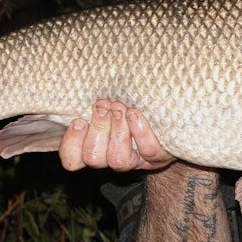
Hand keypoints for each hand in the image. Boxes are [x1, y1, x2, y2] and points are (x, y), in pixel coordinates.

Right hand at [58, 99, 173, 171]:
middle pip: (93, 158)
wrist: (169, 114)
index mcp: (96, 148)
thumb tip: (78, 80)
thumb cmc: (130, 102)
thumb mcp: (108, 101)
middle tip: (103, 106)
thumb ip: (93, 101)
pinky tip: (135, 114)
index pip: (73, 161)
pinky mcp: (158, 157)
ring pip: (118, 160)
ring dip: (117, 131)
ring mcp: (136, 161)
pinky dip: (140, 131)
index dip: (72, 144)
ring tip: (120, 109)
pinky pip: (148, 150)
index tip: (80, 121)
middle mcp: (112, 158)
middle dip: (97, 129)